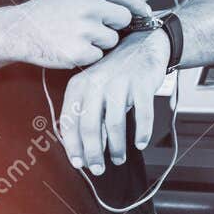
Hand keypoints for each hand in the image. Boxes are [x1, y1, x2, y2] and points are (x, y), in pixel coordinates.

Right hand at [10, 0, 148, 69]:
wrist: (20, 30)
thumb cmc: (46, 12)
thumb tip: (131, 6)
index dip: (136, 4)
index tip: (143, 12)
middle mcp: (89, 5)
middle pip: (123, 19)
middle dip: (115, 26)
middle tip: (96, 27)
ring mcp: (85, 28)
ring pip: (112, 39)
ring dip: (100, 42)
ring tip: (77, 36)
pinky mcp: (80, 50)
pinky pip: (98, 55)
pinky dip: (87, 55)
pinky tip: (71, 46)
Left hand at [58, 29, 168, 172]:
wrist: (143, 44)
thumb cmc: (115, 73)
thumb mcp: (95, 90)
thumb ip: (90, 117)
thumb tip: (88, 150)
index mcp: (79, 85)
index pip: (69, 121)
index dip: (73, 145)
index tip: (78, 163)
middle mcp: (96, 83)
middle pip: (89, 126)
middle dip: (93, 153)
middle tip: (98, 169)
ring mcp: (119, 83)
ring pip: (114, 124)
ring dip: (116, 147)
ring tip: (119, 159)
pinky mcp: (141, 83)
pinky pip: (142, 114)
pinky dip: (142, 132)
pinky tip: (140, 142)